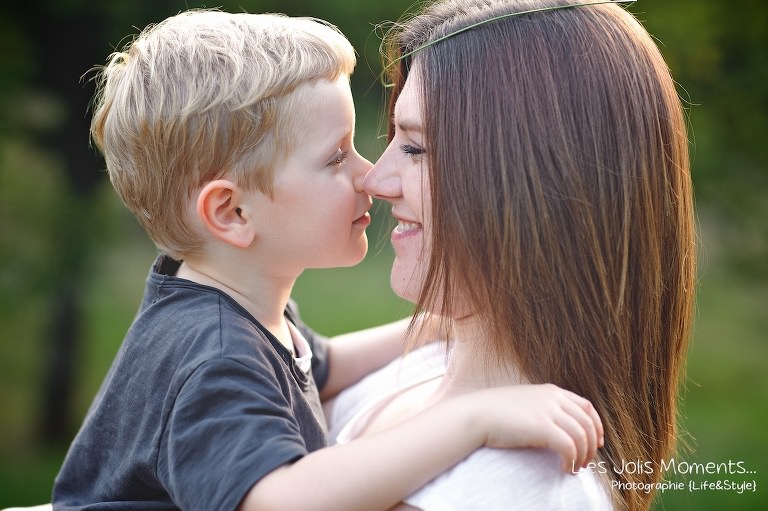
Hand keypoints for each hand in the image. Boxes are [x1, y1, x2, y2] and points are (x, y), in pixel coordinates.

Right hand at [468, 383, 603, 472]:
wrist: (476, 415)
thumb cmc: (495, 412)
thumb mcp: (524, 402)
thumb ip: (542, 408)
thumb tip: (554, 426)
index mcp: (551, 391)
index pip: (586, 406)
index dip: (596, 425)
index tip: (597, 441)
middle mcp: (553, 398)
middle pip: (588, 422)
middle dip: (592, 444)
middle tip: (586, 461)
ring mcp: (548, 411)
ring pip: (582, 436)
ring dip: (583, 455)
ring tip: (576, 467)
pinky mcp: (542, 427)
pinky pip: (569, 446)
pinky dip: (572, 460)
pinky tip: (565, 468)